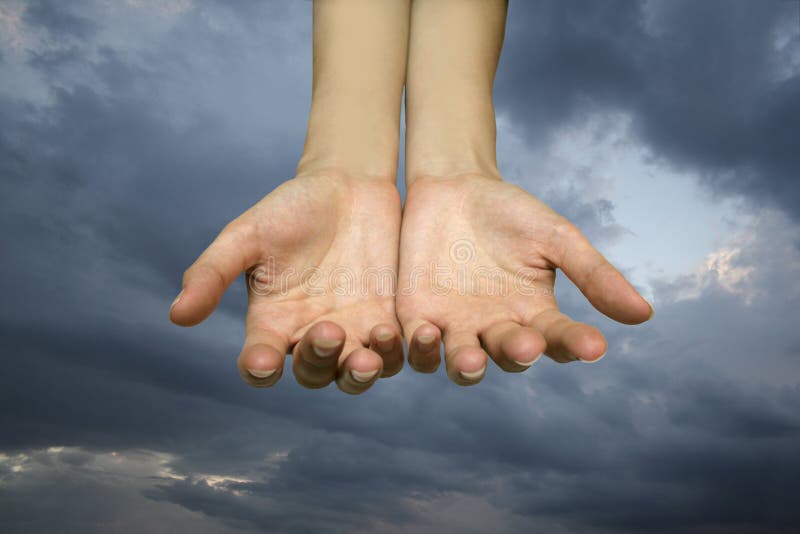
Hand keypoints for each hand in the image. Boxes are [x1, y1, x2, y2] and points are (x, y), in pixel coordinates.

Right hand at [170, 173, 403, 393]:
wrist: (348, 184)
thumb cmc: (291, 208)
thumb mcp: (247, 234)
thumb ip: (213, 272)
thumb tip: (176, 316)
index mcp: (271, 322)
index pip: (258, 363)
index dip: (259, 370)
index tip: (263, 361)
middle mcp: (310, 335)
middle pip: (313, 373)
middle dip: (320, 361)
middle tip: (328, 331)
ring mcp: (353, 332)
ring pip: (356, 373)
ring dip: (362, 371)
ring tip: (371, 348)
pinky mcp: (390, 320)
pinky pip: (396, 352)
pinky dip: (402, 353)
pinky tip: (408, 335)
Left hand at [396, 173, 652, 384]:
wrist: (453, 186)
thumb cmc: (510, 212)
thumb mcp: (555, 237)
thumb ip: (592, 274)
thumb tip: (644, 315)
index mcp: (535, 314)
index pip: (560, 340)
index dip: (575, 345)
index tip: (593, 345)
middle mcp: (497, 329)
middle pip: (510, 357)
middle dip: (518, 353)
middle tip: (526, 344)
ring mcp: (456, 327)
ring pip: (462, 365)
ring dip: (466, 366)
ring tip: (471, 357)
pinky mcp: (418, 317)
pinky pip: (419, 346)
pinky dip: (421, 348)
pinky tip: (427, 331)